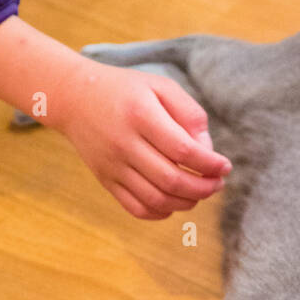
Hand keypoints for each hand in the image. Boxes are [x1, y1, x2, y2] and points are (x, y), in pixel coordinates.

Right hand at [54, 54, 230, 219]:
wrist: (75, 98)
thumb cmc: (126, 90)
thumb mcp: (161, 86)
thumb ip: (190, 113)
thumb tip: (208, 149)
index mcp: (141, 115)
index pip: (184, 150)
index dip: (210, 164)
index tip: (225, 166)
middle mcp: (124, 143)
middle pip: (172, 180)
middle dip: (204, 188)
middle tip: (217, 184)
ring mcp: (113, 166)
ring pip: (157, 200)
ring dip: (187, 203)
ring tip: (200, 193)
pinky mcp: (106, 180)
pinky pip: (137, 208)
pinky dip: (162, 212)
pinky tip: (174, 202)